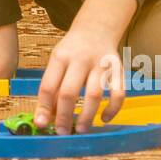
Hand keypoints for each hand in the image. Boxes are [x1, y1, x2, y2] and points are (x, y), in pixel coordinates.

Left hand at [35, 0, 136, 134]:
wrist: (96, 28)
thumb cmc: (72, 51)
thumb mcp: (57, 61)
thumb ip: (52, 86)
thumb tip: (46, 116)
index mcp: (60, 57)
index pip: (48, 85)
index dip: (43, 107)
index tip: (42, 124)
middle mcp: (80, 60)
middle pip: (69, 92)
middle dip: (64, 115)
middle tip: (62, 131)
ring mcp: (101, 64)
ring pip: (94, 94)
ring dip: (86, 115)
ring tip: (81, 129)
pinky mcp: (118, 70)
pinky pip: (118, 94)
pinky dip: (112, 109)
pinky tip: (104, 118)